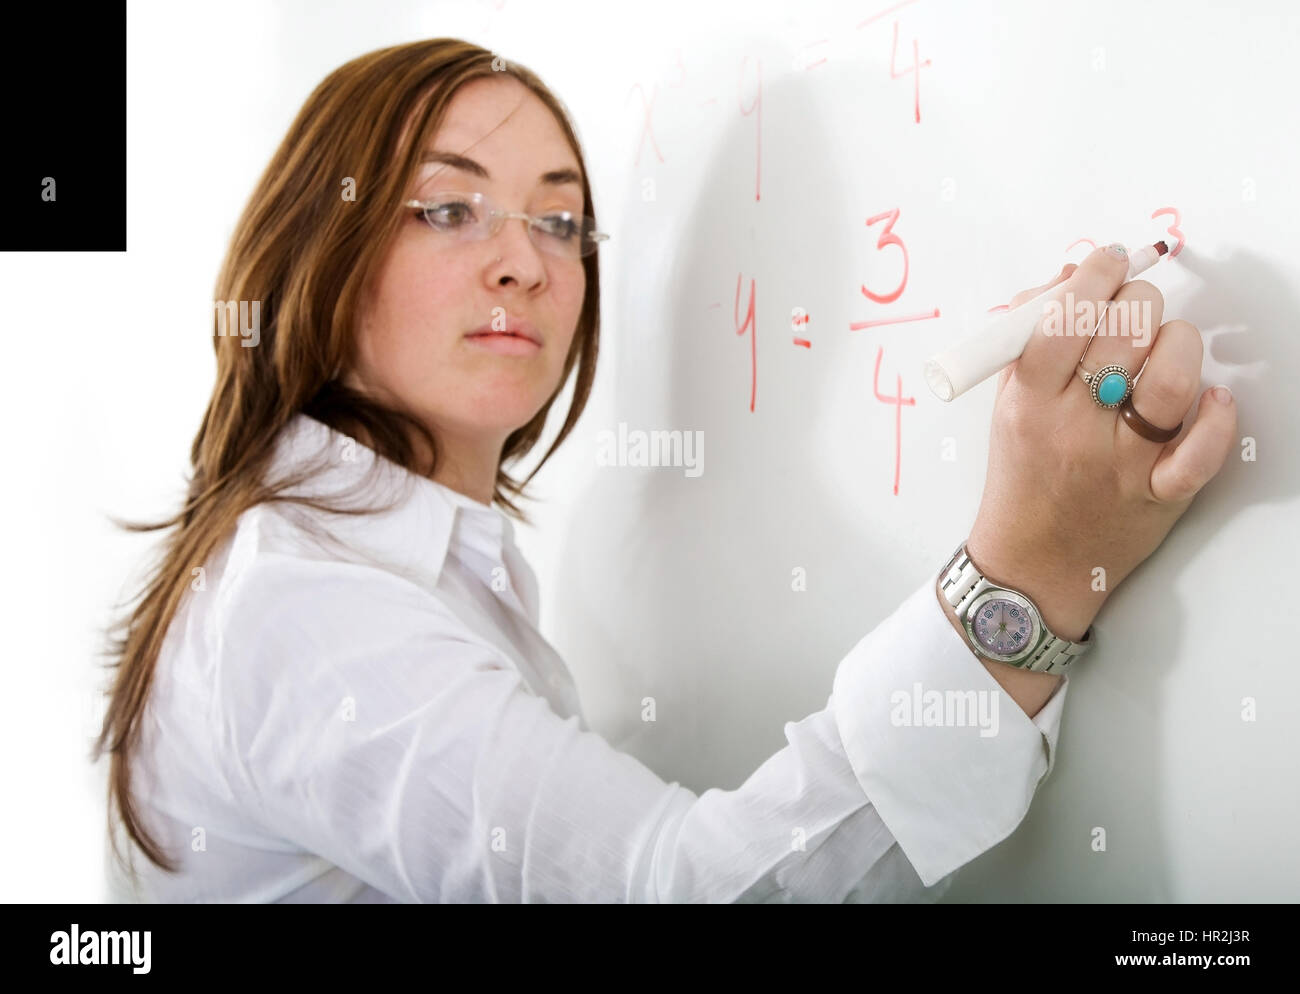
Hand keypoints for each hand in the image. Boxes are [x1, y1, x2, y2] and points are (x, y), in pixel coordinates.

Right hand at [964, 244, 1236, 641]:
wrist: (1030, 564)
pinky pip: (1202, 450)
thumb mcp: (1006, 406)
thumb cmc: (1022, 476)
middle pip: (1123, 332)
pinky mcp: (1159, 494)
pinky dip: (1216, 418)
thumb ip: (1027, 341)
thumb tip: (1069, 279)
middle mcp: (1072, 428)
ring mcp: (1120, 462)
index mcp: (1028, 403)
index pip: (1063, 317)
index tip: (1107, 262)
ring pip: (1170, 376)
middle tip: (1133, 309)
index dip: (1094, 274)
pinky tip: (1212, 401)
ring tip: (1165, 348)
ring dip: (1178, 345)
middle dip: (1137, 302)